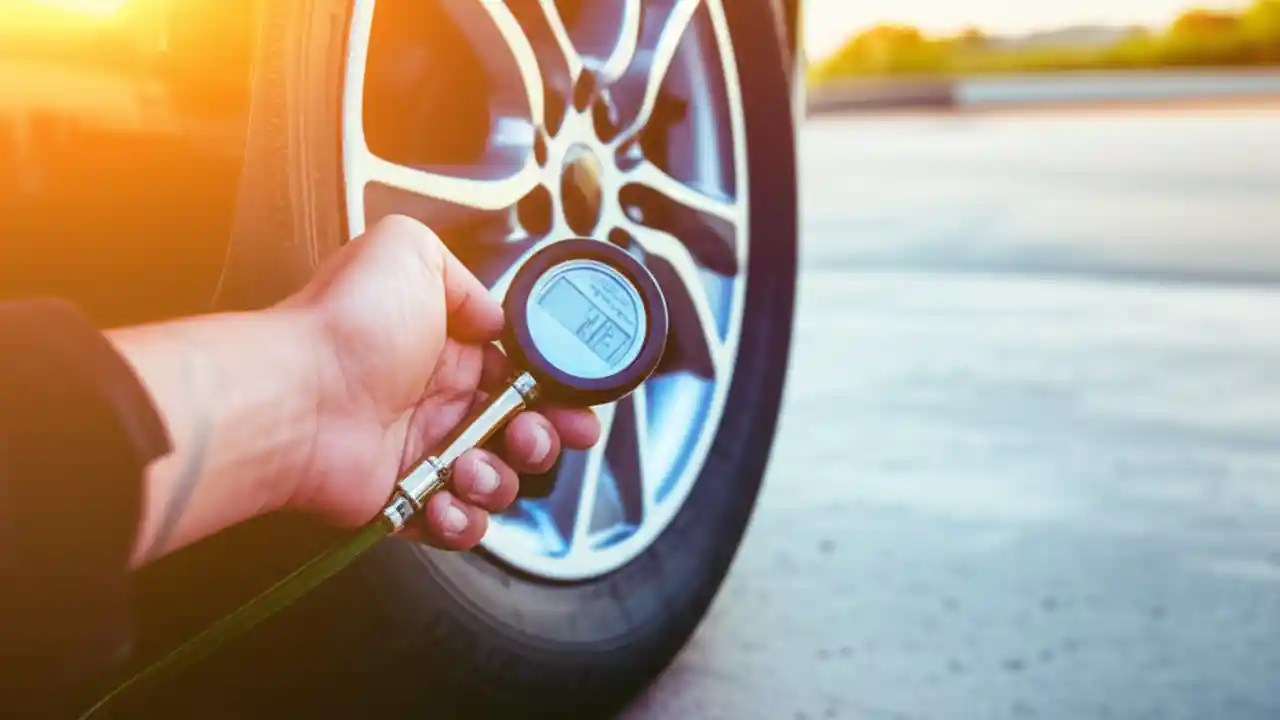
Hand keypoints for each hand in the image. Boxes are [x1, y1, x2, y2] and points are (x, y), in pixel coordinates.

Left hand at [283, 215, 599, 548]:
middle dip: (542, 439)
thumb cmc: (343, 325)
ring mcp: (423, 452)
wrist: (295, 395)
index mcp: (448, 349)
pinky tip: (447, 496)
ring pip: (499, 480)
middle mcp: (438, 401)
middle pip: (521, 432)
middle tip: (530, 435)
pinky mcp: (406, 499)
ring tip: (470, 464)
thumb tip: (497, 313)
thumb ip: (466, 276)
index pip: (523, 375)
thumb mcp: (409, 251)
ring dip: (500, 478)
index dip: (555, 390)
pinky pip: (460, 523)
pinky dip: (465, 518)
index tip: (570, 399)